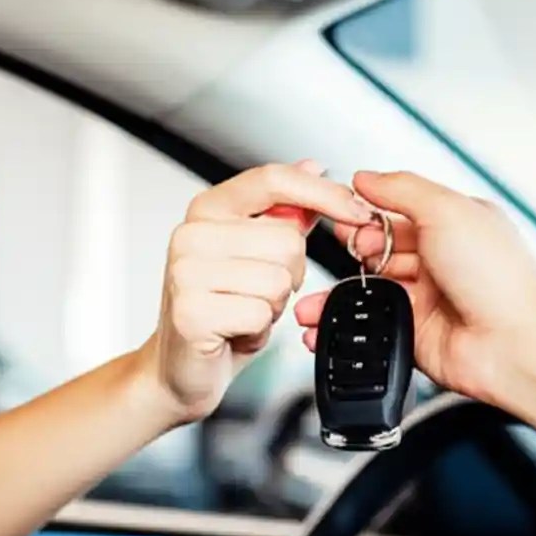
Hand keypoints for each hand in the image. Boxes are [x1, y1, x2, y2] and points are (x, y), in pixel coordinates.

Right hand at [149, 161, 374, 423]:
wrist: (179, 367)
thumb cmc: (220, 310)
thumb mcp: (257, 254)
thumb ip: (285, 213)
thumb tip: (313, 167)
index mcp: (209, 209)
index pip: (273, 180)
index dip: (322, 193)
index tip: (356, 210)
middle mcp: (191, 233)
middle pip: (287, 240)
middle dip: (290, 276)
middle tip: (258, 294)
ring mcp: (186, 272)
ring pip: (278, 279)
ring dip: (273, 305)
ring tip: (244, 312)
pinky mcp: (190, 311)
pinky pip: (261, 313)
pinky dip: (258, 329)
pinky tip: (234, 332)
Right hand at [295, 170, 535, 403]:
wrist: (516, 344)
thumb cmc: (500, 277)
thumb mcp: (448, 209)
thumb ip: (401, 189)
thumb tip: (365, 177)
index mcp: (454, 224)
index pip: (396, 212)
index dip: (366, 215)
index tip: (344, 216)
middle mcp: (441, 261)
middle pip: (379, 251)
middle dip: (353, 251)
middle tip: (345, 252)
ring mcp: (428, 300)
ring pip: (371, 291)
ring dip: (340, 294)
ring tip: (314, 300)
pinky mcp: (416, 336)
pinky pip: (372, 328)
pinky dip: (345, 328)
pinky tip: (327, 325)